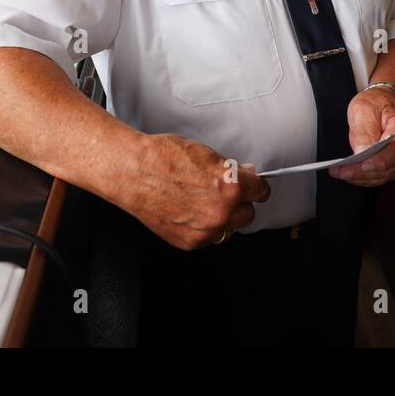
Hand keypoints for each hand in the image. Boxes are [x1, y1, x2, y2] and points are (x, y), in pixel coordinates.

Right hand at [126, 133, 270, 249]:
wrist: (133, 172)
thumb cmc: (162, 159)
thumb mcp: (206, 153)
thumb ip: (230, 170)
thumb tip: (244, 175)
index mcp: (230, 188)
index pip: (261, 191)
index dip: (256, 187)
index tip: (254, 188)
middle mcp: (221, 212)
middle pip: (248, 214)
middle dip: (239, 203)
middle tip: (223, 193)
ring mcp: (205, 230)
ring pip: (228, 228)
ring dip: (221, 218)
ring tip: (201, 201)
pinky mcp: (189, 242)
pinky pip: (206, 237)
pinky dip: (201, 227)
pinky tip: (188, 211)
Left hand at [329, 86, 394, 186]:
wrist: (383, 101)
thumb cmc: (375, 102)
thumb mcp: (363, 108)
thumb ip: (364, 131)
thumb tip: (362, 153)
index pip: (394, 151)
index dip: (374, 162)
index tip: (355, 166)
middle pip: (388, 167)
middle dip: (362, 172)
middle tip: (340, 171)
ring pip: (385, 175)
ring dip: (362, 178)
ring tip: (342, 174)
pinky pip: (383, 176)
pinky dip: (366, 178)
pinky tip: (352, 175)